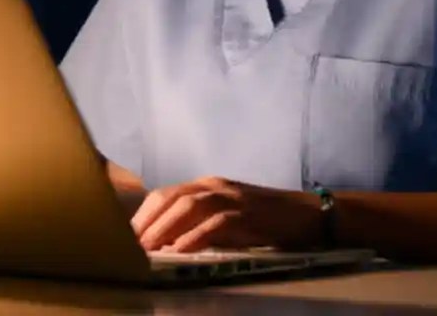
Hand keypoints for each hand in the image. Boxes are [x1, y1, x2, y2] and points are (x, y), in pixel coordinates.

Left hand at [131, 175, 321, 252]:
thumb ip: (201, 224)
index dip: (144, 215)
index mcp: (208, 185)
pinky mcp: (249, 213)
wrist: (310, 215)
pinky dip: (196, 236)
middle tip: (130, 247)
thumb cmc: (267, 221)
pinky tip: (182, 250)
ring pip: (189, 206)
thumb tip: (169, 243)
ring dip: (165, 229)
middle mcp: (216, 186)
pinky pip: (217, 223)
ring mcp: (233, 197)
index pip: (166, 194)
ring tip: (148, 249)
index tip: (127, 237)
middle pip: (171, 198)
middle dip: (148, 223)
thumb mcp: (228, 218)